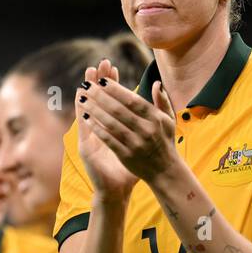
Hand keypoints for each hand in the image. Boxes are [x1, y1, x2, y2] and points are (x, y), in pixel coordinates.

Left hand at [78, 58, 178, 185]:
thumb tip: (156, 83)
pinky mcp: (126, 156)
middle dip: (100, 96)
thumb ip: (162, 101)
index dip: (116, 89)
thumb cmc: (165, 142)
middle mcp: (146, 130)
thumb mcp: (168, 121)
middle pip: (119, 109)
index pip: (132, 100)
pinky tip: (86, 119)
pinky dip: (96, 128)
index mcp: (155, 118)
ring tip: (82, 100)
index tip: (102, 80)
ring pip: (111, 123)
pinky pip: (108, 139)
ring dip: (94, 110)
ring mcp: (136, 143)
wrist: (165, 171)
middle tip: (87, 85)